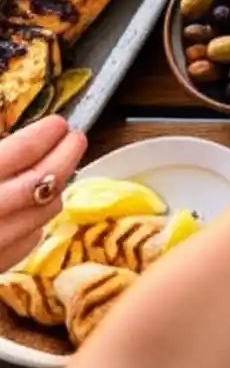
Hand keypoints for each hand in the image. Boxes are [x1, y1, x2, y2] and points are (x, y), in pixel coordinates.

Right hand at [0, 117, 85, 267]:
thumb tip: (23, 146)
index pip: (15, 154)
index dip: (40, 137)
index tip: (58, 124)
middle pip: (39, 184)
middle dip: (63, 158)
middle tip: (76, 140)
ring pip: (40, 215)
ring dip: (55, 190)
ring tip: (59, 171)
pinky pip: (26, 243)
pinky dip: (36, 222)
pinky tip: (35, 210)